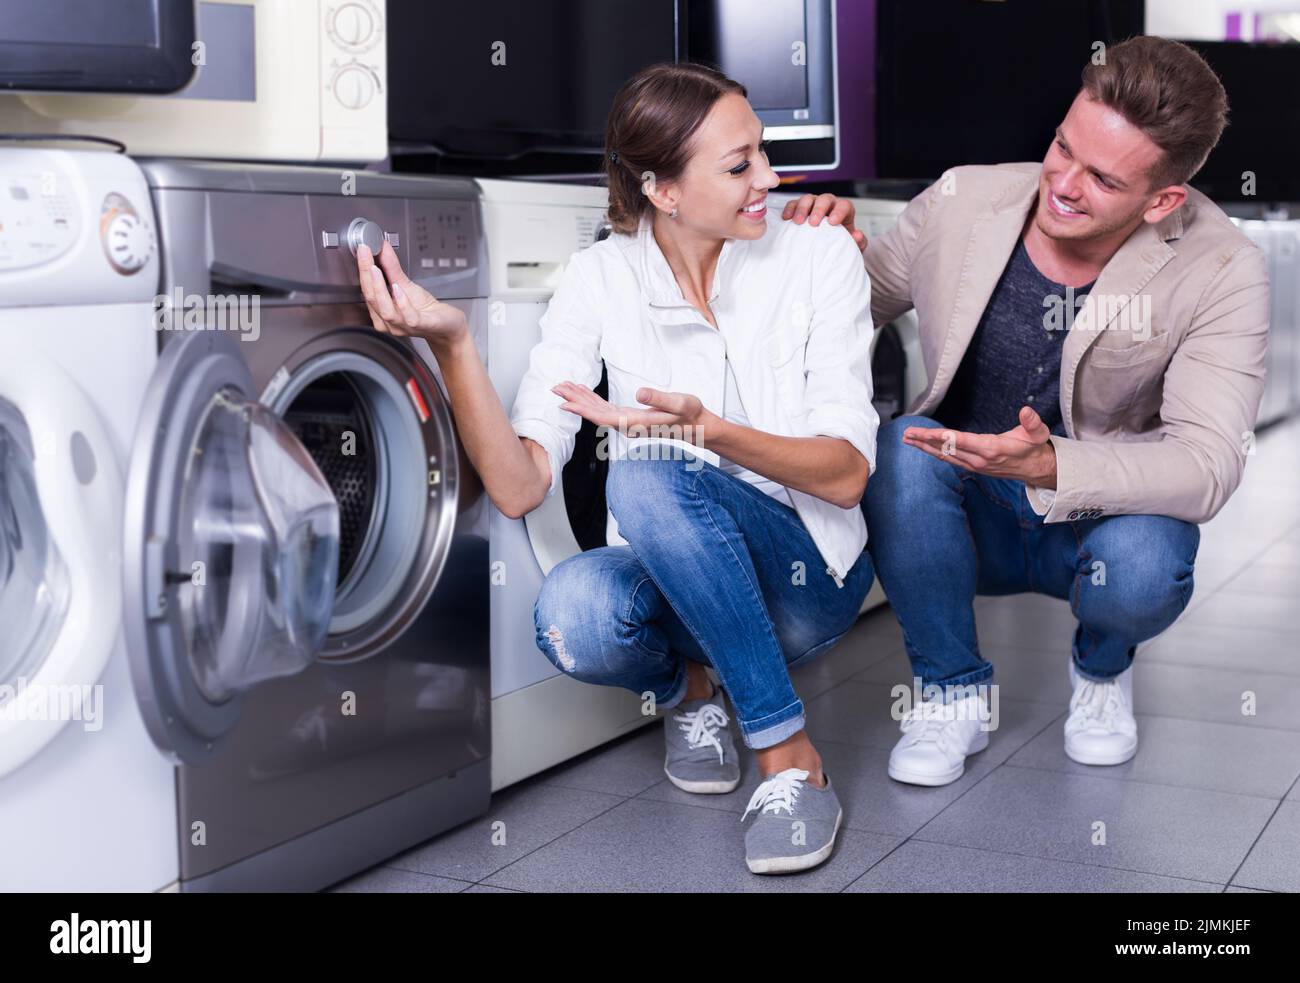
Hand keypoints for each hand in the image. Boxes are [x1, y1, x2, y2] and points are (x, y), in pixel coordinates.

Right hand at [357, 241, 467, 348]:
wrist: (446, 325)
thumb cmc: (424, 310)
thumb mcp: (406, 285)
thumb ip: (392, 268)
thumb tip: (382, 248)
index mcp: (381, 313)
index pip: (367, 290)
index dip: (363, 269)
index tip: (362, 250)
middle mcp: (389, 323)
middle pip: (372, 300)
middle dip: (367, 276)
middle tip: (366, 255)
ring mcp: (404, 326)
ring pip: (386, 311)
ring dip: (380, 289)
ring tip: (377, 270)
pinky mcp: (421, 325)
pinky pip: (409, 317)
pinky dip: (402, 302)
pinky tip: (399, 289)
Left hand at [552, 382, 713, 436]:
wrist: (699, 426)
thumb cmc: (690, 414)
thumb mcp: (680, 403)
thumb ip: (660, 399)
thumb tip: (640, 394)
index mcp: (636, 423)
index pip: (604, 417)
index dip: (583, 410)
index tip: (564, 404)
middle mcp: (628, 425)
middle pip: (596, 414)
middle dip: (575, 402)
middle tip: (556, 388)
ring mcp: (628, 421)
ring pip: (599, 411)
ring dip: (581, 400)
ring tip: (564, 388)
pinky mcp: (631, 417)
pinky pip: (607, 409)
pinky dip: (593, 400)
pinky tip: (584, 393)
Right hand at [780, 192, 865, 253]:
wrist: (826, 249)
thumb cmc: (839, 244)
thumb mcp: (852, 246)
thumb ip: (859, 242)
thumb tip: (857, 236)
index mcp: (843, 211)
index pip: (844, 206)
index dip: (839, 212)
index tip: (833, 222)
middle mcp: (828, 205)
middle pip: (825, 199)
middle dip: (819, 209)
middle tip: (814, 222)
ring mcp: (813, 206)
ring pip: (808, 199)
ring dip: (802, 209)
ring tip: (798, 222)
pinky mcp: (799, 209)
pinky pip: (793, 204)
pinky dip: (789, 209)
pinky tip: (786, 218)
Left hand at [902, 406, 1057, 486]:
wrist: (1036, 470)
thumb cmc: (1034, 448)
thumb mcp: (1038, 433)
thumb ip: (1032, 422)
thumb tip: (1026, 410)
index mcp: (991, 448)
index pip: (961, 441)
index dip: (941, 437)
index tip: (925, 433)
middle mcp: (979, 459)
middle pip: (947, 448)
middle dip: (925, 441)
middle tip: (907, 434)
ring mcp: (975, 465)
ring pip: (945, 455)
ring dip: (925, 447)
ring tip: (908, 440)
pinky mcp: (973, 467)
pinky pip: (949, 459)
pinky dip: (934, 452)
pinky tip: (924, 447)